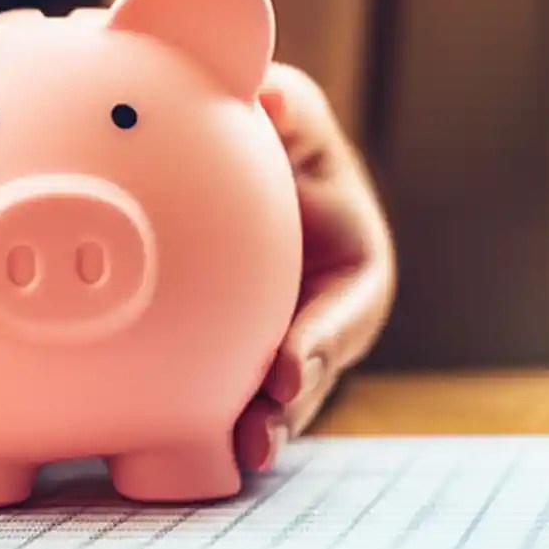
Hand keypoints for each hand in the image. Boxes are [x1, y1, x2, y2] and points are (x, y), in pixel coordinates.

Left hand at [233, 64, 395, 471]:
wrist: (247, 171)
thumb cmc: (281, 134)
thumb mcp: (297, 115)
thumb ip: (293, 112)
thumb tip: (270, 94)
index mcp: (353, 263)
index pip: (347, 310)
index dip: (321, 342)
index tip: (289, 373)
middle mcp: (325, 314)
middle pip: (312, 373)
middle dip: (289, 409)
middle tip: (259, 436)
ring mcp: (286, 338)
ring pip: (277, 397)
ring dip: (259, 428)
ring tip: (236, 453)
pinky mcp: (241, 351)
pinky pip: (231, 390)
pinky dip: (217, 418)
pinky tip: (195, 441)